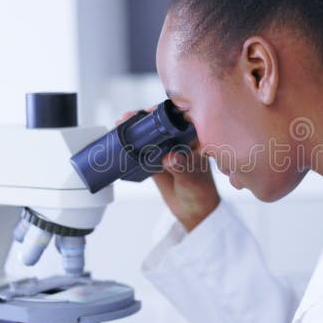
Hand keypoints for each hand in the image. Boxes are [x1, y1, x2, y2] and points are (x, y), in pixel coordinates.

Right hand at [118, 109, 219, 231]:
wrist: (193, 211)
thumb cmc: (200, 194)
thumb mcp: (191, 180)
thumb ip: (182, 167)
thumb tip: (170, 156)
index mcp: (194, 140)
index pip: (180, 119)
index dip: (165, 112)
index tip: (151, 111)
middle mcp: (180, 141)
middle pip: (161, 123)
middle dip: (145, 117)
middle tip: (131, 116)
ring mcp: (166, 149)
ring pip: (149, 134)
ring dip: (135, 128)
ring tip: (121, 123)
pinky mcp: (154, 160)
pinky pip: (141, 149)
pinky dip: (131, 144)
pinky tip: (121, 140)